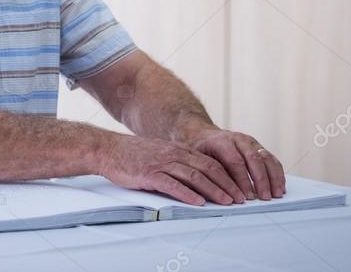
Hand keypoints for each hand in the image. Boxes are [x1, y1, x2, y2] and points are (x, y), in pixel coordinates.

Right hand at [97, 134, 246, 205]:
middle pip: (208, 169)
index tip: (240, 189)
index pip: (211, 163)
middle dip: (227, 184)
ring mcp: (163, 163)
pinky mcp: (150, 173)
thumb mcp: (161, 154)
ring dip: (214, 190)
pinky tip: (199, 202)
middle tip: (241, 198)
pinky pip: (173, 184)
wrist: (109, 149)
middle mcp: (174, 154)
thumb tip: (197, 181)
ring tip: (227, 201)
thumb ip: (178, 163)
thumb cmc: (134, 155)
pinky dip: (188, 193)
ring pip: (195, 176)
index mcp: (179, 150)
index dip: (228, 176)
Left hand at [184, 127, 285, 199]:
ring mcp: (250, 142)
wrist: (203, 134)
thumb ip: (210, 174)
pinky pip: (271, 158)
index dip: (242, 181)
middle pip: (254, 159)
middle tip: (265, 198)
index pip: (235, 162)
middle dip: (261, 180)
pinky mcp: (258, 146)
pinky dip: (277, 173)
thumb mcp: (198, 159)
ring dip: (273, 177)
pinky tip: (280, 186)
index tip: (246, 197)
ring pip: (266, 157)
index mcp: (221, 141)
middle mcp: (238, 139)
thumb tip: (219, 194)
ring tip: (277, 194)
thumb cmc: (200, 150)